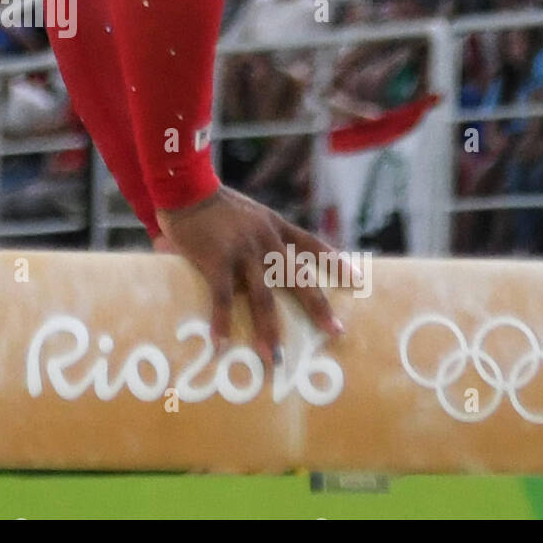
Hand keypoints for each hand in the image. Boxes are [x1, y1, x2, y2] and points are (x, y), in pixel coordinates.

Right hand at [156, 186, 344, 365]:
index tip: (357, 278)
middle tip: (335, 332)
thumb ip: (246, 234)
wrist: (185, 185)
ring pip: (262, 297)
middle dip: (318, 308)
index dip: (334, 261)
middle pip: (297, 278)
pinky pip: (223, 297)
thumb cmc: (209, 200)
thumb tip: (233, 260)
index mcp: (273, 225)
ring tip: (271, 356)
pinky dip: (221, 321)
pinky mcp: (217, 260)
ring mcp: (243, 251)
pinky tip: (220, 343)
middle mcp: (265, 240)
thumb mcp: (244, 211)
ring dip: (268, 329)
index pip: (311, 243)